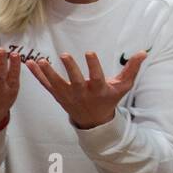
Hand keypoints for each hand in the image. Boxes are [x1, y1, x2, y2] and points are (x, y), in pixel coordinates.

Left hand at [25, 51, 145, 129]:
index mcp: (98, 90)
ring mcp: (68, 95)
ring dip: (48, 72)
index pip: (96, 77)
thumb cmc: (109, 99)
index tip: (90, 52)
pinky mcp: (58, 95)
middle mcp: (82, 93)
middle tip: (64, 55)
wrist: (93, 120)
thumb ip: (132, 69)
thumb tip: (143, 52)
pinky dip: (37, 75)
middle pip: (75, 80)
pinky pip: (46, 85)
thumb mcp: (123, 86)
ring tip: (40, 61)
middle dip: (70, 68)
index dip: (93, 65)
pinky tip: (29, 64)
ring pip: (56, 84)